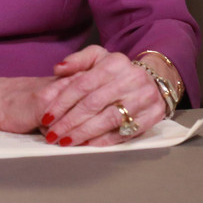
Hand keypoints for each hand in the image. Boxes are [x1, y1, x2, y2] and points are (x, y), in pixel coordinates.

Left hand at [38, 45, 164, 146]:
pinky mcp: (153, 115)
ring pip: (108, 119)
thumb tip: (58, 68)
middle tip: (52, 134)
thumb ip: (78, 60)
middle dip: (69, 121)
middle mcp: (131, 79)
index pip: (82, 84)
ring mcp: (144, 98)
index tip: (47, 116)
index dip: (62, 102)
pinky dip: (103, 140)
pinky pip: (125, 132)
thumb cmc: (118, 71)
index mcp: (114, 63)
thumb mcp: (99, 57)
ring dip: (84, 133)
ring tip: (65, 141)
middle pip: (93, 103)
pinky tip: (86, 145)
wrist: (156, 79)